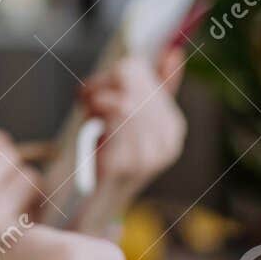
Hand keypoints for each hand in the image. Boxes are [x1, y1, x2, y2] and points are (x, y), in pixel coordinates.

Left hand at [68, 52, 185, 235]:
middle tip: (88, 93)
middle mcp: (167, 142)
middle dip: (105, 80)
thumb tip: (173, 52)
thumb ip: (156, 90)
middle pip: (135, 81)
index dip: (122, 74)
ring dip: (96, 95)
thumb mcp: (133, 123)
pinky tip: (88, 120)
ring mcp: (148, 154)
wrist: (94, 207)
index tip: (103, 84)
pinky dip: (94, 109)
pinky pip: (113, 113)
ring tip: (87, 106)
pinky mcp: (125, 162)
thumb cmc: (110, 159)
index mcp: (172, 129)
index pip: (151, 78)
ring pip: (123, 96)